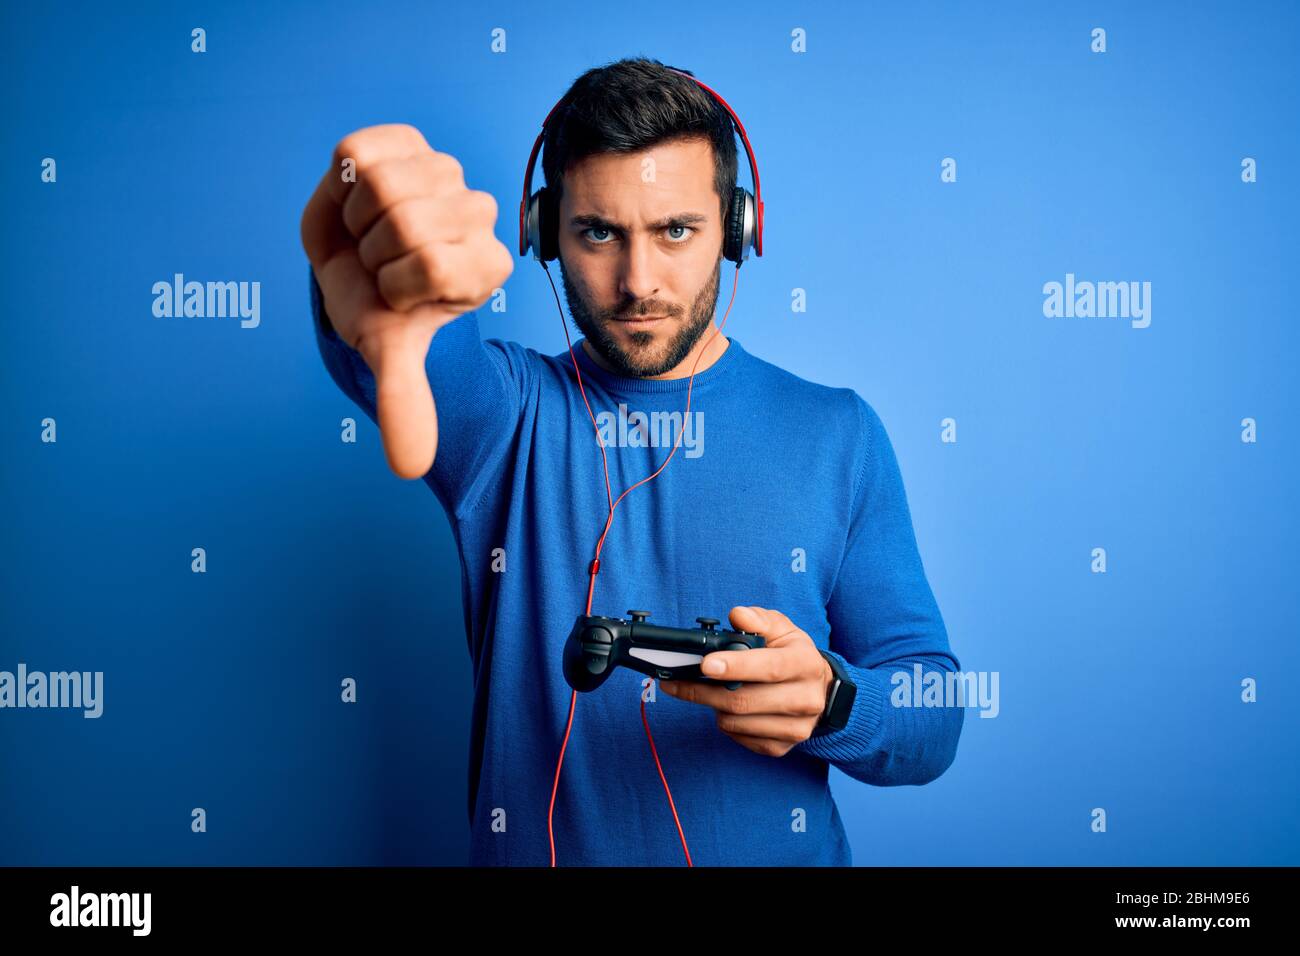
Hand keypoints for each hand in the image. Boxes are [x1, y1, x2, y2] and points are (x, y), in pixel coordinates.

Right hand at [300, 124, 513, 479]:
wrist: (352, 266)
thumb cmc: (379, 308)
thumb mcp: (390, 354)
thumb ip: (405, 404)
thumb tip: (411, 468)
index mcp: (486, 267)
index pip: (433, 265)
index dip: (396, 283)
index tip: (397, 293)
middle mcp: (478, 215)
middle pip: (406, 224)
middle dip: (374, 252)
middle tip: (378, 262)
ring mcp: (446, 172)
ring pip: (385, 186)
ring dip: (358, 218)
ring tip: (369, 233)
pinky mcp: (407, 141)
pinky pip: (360, 154)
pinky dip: (342, 182)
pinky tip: (357, 198)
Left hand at [659, 606, 834, 756]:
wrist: (819, 690)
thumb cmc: (792, 654)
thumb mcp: (781, 629)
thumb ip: (758, 619)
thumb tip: (738, 616)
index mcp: (806, 664)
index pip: (769, 668)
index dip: (735, 667)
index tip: (705, 664)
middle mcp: (806, 699)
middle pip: (744, 700)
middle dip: (703, 691)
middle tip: (676, 681)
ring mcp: (795, 728)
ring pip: (736, 722)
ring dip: (711, 706)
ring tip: (707, 689)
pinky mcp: (781, 748)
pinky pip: (738, 737)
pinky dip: (724, 722)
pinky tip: (725, 707)